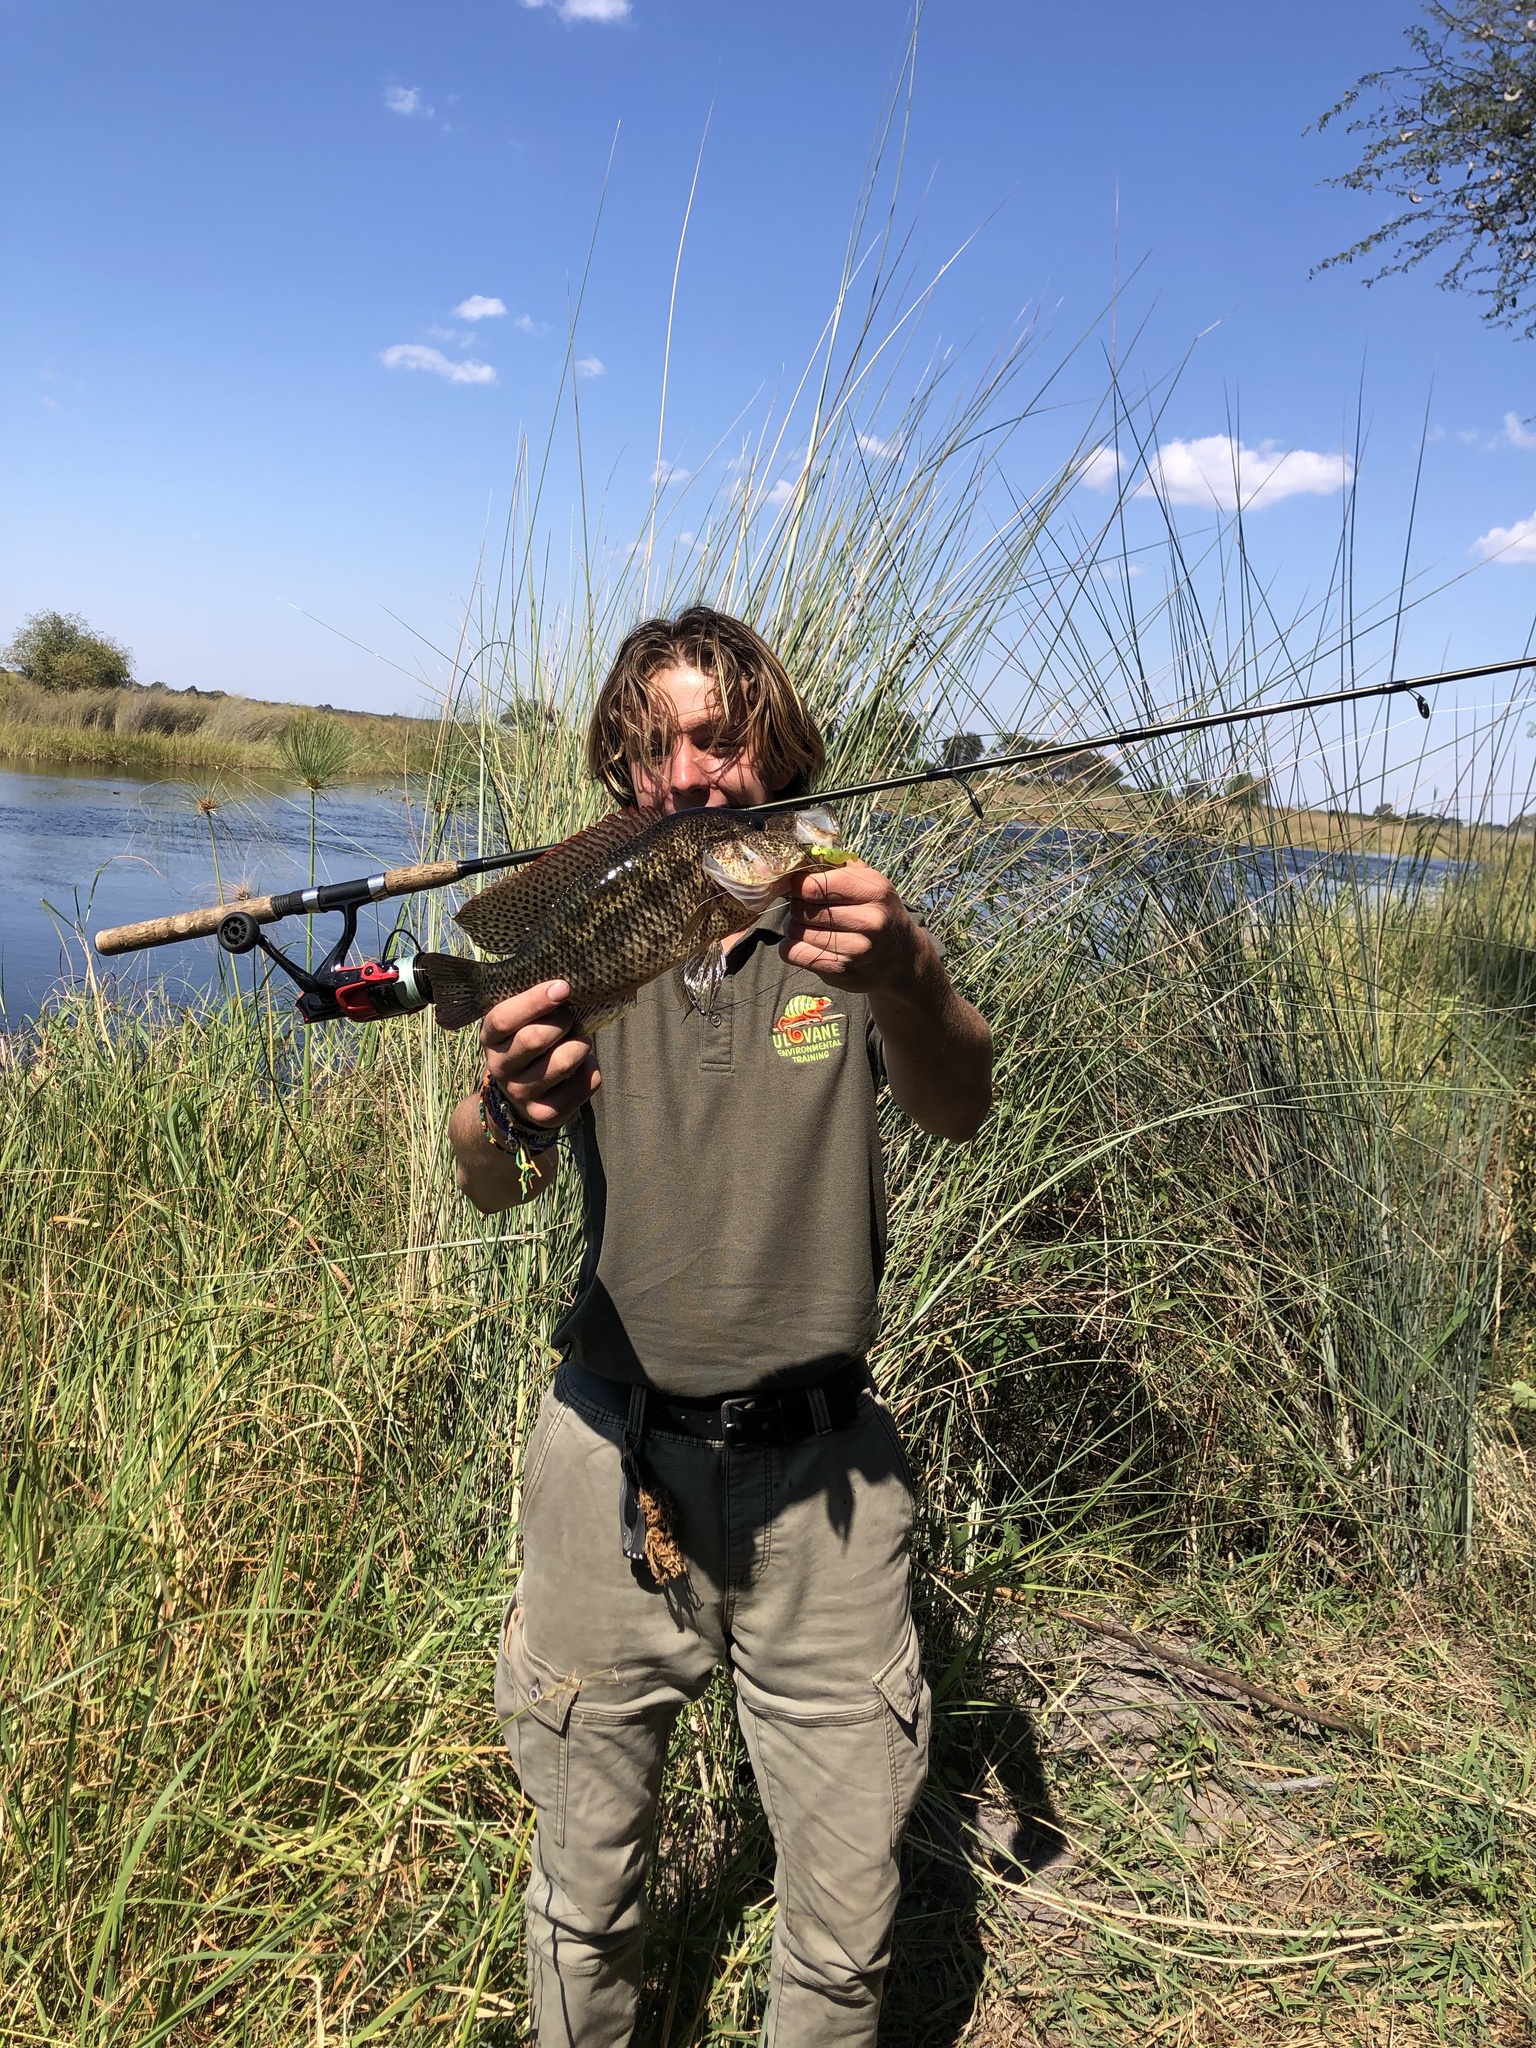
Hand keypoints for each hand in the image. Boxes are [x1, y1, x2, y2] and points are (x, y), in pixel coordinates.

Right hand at [481, 980, 598, 1133]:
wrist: (521, 1096)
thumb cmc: (527, 1041)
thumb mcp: (520, 1021)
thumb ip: (535, 1004)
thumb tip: (567, 987)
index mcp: (490, 1038)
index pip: (504, 1019)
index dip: (535, 1001)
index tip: (563, 988)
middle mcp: (500, 1068)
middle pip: (535, 1038)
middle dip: (563, 1022)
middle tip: (570, 1018)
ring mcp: (522, 1094)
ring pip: (565, 1061)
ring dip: (581, 1044)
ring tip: (578, 1041)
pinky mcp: (546, 1114)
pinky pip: (585, 1082)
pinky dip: (591, 1067)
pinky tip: (580, 1065)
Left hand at [779, 862, 922, 995]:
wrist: (901, 958)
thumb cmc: (878, 912)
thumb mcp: (870, 882)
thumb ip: (839, 866)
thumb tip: (800, 858)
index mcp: (874, 891)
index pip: (814, 885)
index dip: (798, 885)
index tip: (800, 887)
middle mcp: (869, 921)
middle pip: (802, 909)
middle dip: (797, 906)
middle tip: (805, 908)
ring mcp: (856, 950)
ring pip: (795, 931)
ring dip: (794, 927)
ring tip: (808, 926)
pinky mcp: (841, 972)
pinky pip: (794, 954)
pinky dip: (792, 947)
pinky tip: (806, 944)